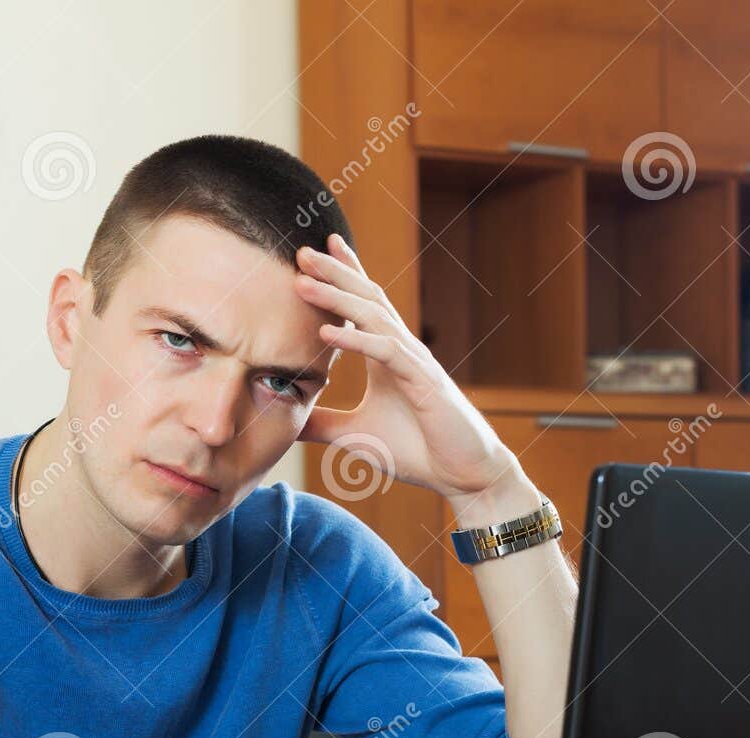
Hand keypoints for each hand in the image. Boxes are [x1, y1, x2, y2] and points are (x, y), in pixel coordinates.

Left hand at [295, 233, 538, 520]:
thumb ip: (322, 423)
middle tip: (301, 250)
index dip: (341, 277)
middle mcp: (400, 350)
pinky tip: (326, 331)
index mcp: (386, 356)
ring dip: (336, 297)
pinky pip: (386, 352)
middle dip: (333, 273)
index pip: (361, 306)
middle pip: (364, 299)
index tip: (312, 256)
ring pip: (373, 317)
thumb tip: (287, 420)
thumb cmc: (417, 450)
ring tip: (303, 282)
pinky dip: (356, 340)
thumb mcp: (354, 435)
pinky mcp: (423, 382)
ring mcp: (413, 362)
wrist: (462, 475)